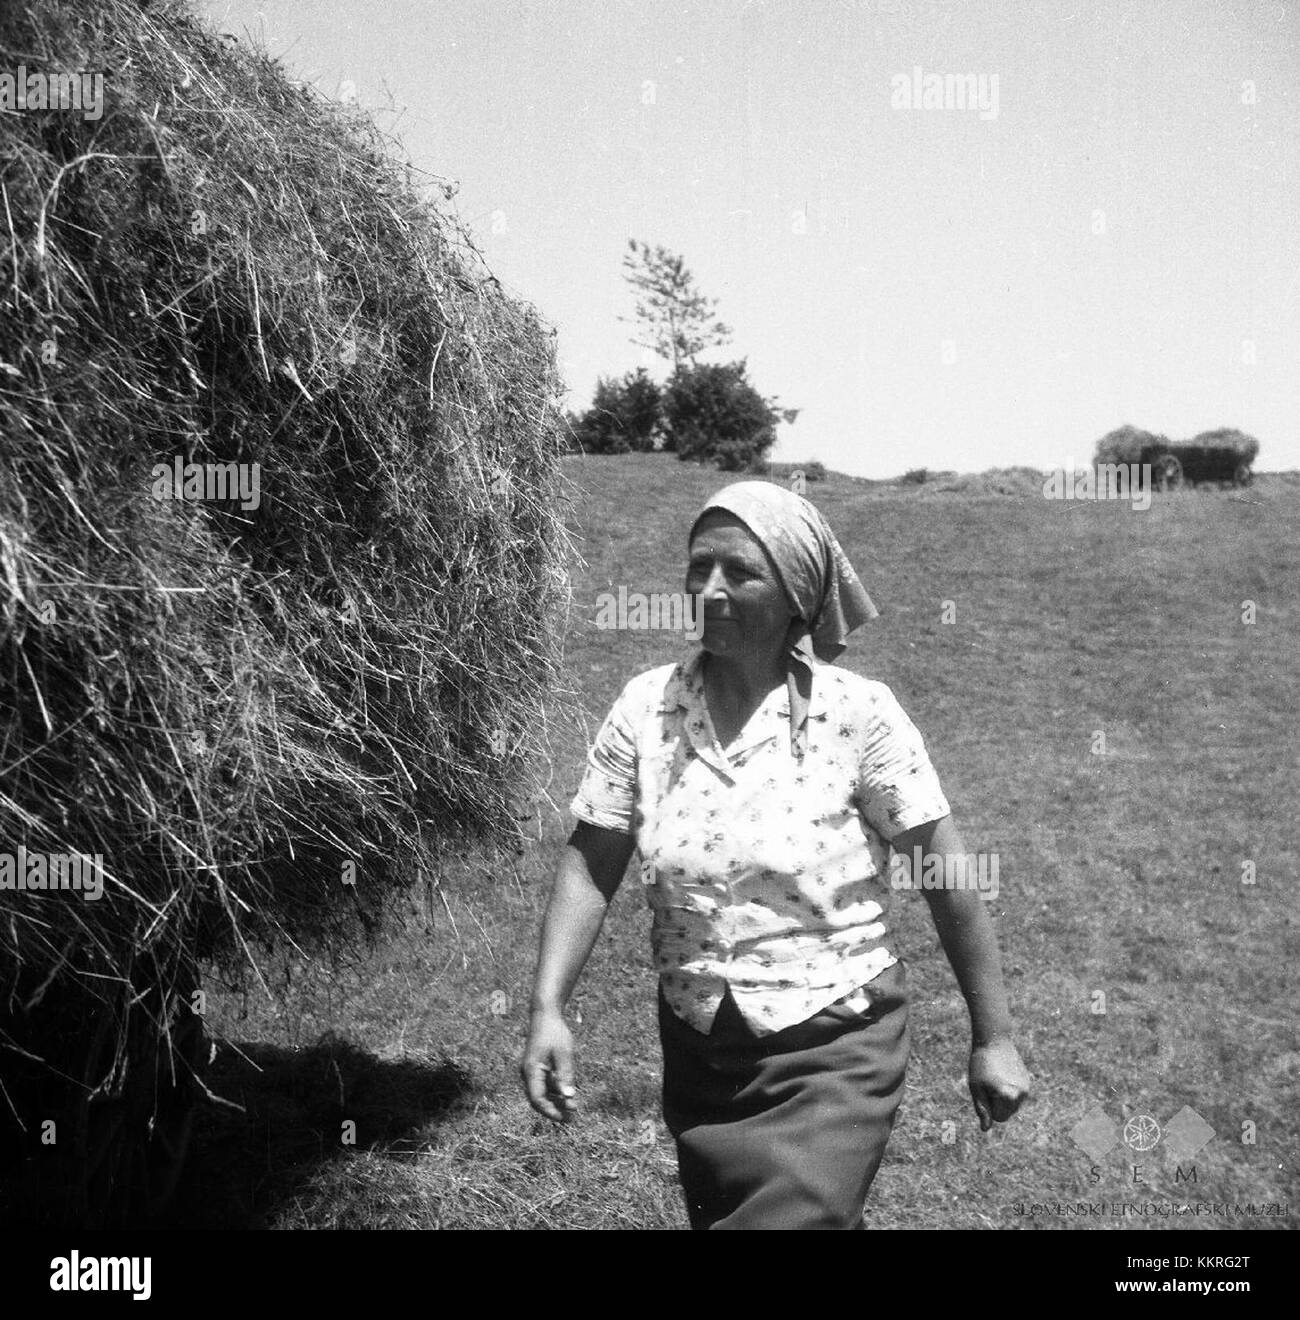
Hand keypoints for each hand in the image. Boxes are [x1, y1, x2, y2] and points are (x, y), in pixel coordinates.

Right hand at [520, 1008, 578, 1122]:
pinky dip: (556, 1090)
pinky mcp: (537, 1066)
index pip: (537, 1099)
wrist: (545, 1014)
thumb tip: (569, 1097)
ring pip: (542, 1092)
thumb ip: (565, 1075)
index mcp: (531, 1070)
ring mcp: (532, 1070)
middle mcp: (528, 1072)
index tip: (564, 1118)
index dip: (550, 1111)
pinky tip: (569, 1092)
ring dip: (556, 1100)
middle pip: (538, 1099)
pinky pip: (545, 1084)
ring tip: (574, 1107)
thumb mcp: (564, 1053)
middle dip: (554, 1109)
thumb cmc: (554, 1032)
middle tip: (571, 1117)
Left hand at [969, 1038, 1030, 1130]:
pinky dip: (1009, 1090)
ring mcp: (1026, 1088)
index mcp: (1008, 1096)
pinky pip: (1016, 1096)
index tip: (985, 1090)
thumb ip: (982, 1110)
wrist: (994, 1040)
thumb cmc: (980, 1064)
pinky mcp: (1028, 1082)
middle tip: (989, 1084)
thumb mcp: (976, 1087)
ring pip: (1012, 1106)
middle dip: (997, 1104)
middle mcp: (1021, 1094)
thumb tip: (985, 1129)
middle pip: (1007, 1114)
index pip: (998, 1118)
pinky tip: (1003, 1074)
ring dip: (1003, 1098)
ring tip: (995, 1078)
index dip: (988, 1107)